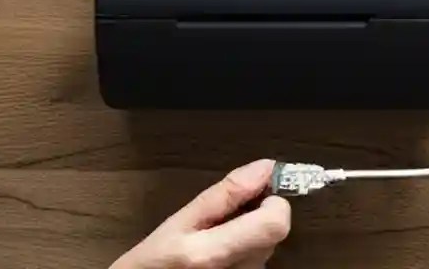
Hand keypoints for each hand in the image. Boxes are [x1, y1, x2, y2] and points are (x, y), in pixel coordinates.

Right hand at [112, 159, 291, 268]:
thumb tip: (265, 168)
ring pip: (268, 245)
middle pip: (275, 232)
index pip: (276, 223)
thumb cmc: (153, 261)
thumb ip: (225, 195)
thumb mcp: (177, 222)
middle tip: (226, 215)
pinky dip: (247, 248)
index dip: (273, 201)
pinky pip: (259, 258)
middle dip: (258, 215)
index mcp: (215, 252)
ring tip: (217, 237)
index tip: (255, 191)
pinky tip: (221, 252)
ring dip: (251, 233)